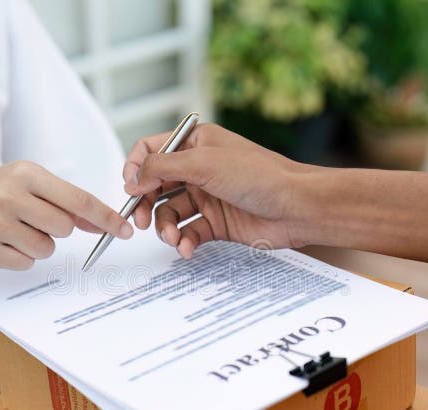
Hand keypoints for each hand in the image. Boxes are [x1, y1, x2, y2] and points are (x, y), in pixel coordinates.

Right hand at [0, 160, 132, 268]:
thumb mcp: (24, 185)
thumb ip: (63, 201)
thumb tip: (103, 222)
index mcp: (25, 173)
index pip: (78, 199)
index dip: (106, 217)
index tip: (126, 230)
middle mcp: (9, 194)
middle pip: (64, 227)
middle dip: (56, 230)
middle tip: (32, 221)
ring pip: (46, 248)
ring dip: (37, 245)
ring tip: (12, 231)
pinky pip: (25, 263)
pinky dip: (19, 257)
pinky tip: (0, 243)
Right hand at [123, 123, 306, 258]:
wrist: (297, 207)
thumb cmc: (260, 176)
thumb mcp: (204, 163)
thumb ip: (162, 167)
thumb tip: (133, 178)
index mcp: (196, 142)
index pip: (151, 150)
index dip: (136, 169)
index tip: (130, 189)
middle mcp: (199, 168)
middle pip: (155, 185)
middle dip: (145, 204)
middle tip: (139, 220)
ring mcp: (208, 196)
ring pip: (170, 213)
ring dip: (166, 228)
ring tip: (173, 238)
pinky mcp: (217, 223)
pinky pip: (189, 232)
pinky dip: (184, 241)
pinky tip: (187, 248)